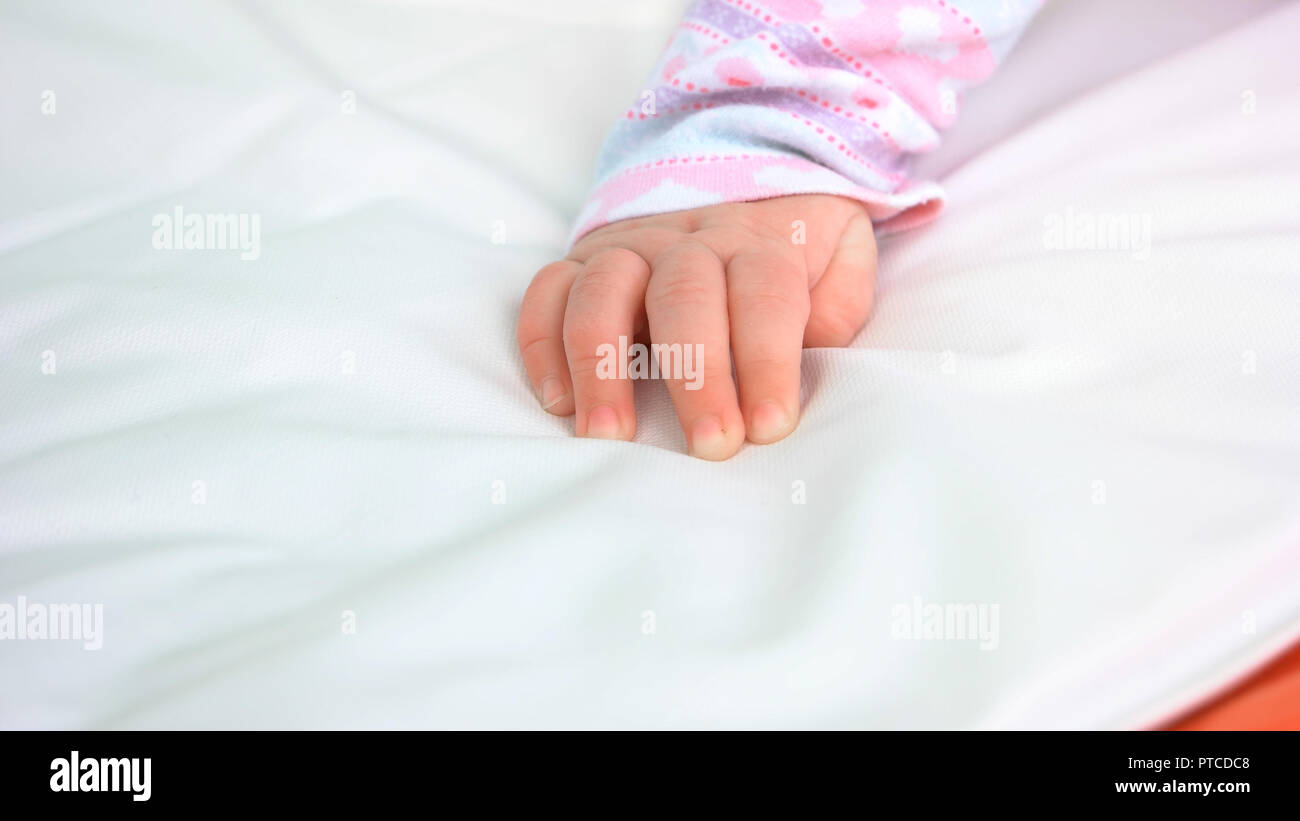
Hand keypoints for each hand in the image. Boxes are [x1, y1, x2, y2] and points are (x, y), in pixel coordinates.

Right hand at [517, 194, 876, 459]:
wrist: (736, 178)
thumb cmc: (792, 248)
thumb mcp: (841, 257)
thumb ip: (838, 302)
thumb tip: (813, 350)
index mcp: (757, 242)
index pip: (764, 294)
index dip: (767, 361)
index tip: (770, 426)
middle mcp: (685, 240)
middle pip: (683, 296)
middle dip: (696, 375)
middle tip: (710, 446)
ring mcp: (626, 249)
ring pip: (602, 293)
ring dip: (602, 366)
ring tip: (609, 436)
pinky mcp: (580, 263)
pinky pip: (547, 293)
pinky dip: (542, 345)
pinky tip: (558, 402)